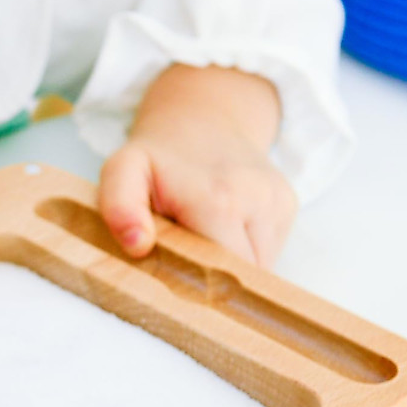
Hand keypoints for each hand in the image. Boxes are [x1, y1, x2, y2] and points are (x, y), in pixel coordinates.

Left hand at [97, 64, 296, 268]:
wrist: (201, 116)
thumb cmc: (157, 155)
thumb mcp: (122, 170)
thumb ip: (119, 206)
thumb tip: (137, 244)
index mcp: (219, 201)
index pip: (219, 276)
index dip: (196, 290)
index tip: (175, 284)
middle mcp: (258, 201)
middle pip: (242, 276)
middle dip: (213, 279)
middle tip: (183, 261)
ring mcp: (278, 202)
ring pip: (259, 268)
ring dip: (230, 267)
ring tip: (200, 238)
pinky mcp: (288, 204)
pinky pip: (268, 250)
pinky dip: (245, 251)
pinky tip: (221, 229)